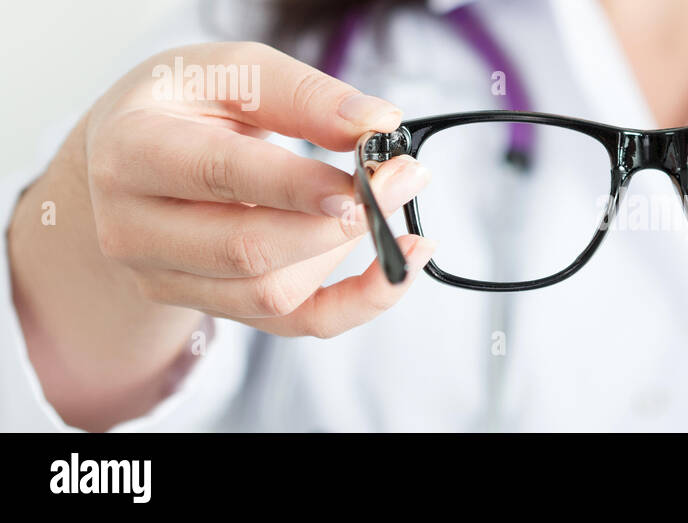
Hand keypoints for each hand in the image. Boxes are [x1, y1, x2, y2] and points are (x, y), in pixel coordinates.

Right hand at [9, 42, 433, 428]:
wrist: (131, 156)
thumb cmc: (185, 102)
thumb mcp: (231, 71)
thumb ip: (302, 93)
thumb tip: (376, 123)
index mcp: (130, 152)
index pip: (220, 175)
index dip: (299, 184)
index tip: (369, 175)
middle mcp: (133, 229)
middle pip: (249, 249)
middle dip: (342, 219)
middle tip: (405, 176)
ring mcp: (166, 279)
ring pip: (273, 292)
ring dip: (347, 252)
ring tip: (389, 201)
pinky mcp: (210, 305)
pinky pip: (294, 323)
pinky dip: (358, 303)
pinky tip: (399, 269)